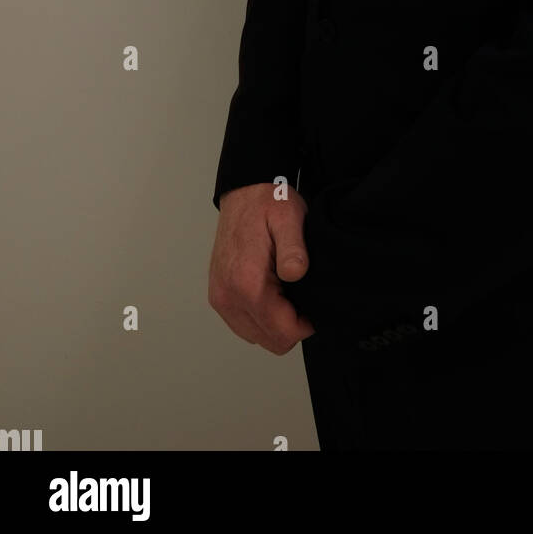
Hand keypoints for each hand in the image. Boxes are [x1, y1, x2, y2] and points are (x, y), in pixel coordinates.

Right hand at [208, 181, 315, 353]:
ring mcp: (221, 298)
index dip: (305, 326)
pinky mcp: (219, 296)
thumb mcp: (289, 217)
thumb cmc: (267, 203)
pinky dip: (261, 318)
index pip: (282, 333)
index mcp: (247, 282)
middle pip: (270, 341)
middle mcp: (228, 296)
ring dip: (276, 323)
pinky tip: (273, 294)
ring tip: (287, 291)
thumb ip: (294, 249)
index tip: (314, 306)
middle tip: (302, 296)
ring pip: (257, 337)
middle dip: (291, 326)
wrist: (244, 192)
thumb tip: (296, 274)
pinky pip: (244, 325)